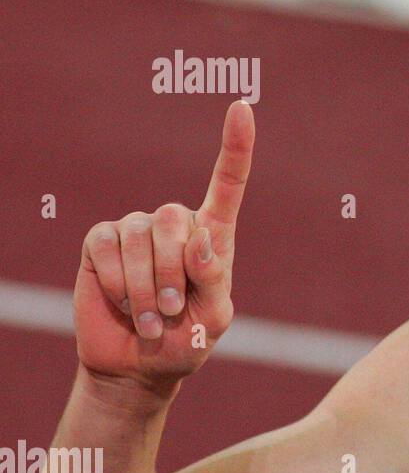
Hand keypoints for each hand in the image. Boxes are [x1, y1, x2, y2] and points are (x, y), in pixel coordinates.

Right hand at [72, 100, 254, 392]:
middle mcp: (175, 224)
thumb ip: (213, 281)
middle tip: (170, 309)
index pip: (228, 183)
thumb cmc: (187, 340)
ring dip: (144, 287)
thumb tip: (201, 239)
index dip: (236, 146)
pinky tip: (122, 304)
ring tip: (150, 317)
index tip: (242, 107)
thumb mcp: (213, 319)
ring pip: (140, 239)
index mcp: (213, 236)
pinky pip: (108, 248)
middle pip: (176, 219)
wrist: (139, 366)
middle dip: (172, 272)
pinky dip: (117, 283)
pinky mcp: (101, 242)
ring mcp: (135, 229)